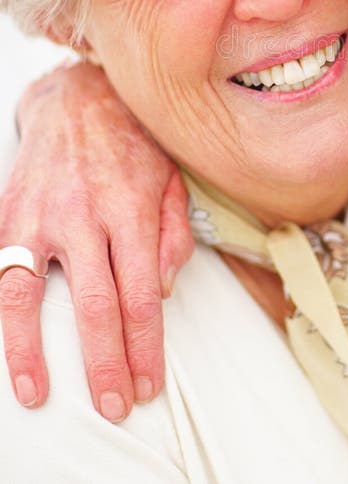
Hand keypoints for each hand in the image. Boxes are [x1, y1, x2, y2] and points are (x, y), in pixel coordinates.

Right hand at [0, 62, 193, 420]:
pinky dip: (3, 316)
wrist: (79, 98)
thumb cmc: (134, 143)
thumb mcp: (172, 179)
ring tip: (42, 394)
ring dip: (37, 351)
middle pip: (97, 304)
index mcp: (133, 208)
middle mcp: (86, 214)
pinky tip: (10, 347)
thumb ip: (174, 234)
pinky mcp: (11, 215)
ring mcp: (42, 215)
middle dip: (106, 363)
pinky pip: (2, 272)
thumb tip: (162, 289)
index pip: (142, 294)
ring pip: (33, 294)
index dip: (145, 346)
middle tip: (114, 404)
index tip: (147, 382)